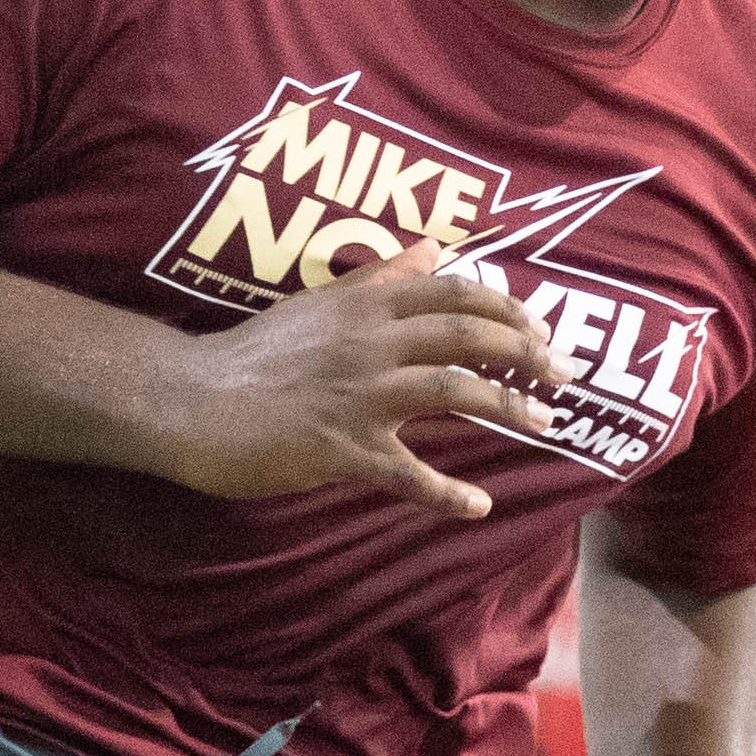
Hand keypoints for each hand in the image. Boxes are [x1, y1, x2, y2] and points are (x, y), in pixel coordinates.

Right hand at [150, 241, 568, 517]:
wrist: (191, 399)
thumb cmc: (252, 355)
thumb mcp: (319, 302)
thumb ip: (379, 278)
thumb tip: (431, 249)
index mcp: (365, 306)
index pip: (455, 293)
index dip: (508, 309)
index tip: (541, 329)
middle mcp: (371, 343)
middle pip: (468, 335)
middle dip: (526, 353)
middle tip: (564, 373)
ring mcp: (359, 396)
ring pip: (453, 391)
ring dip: (508, 407)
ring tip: (545, 423)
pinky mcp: (342, 448)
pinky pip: (408, 474)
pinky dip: (447, 493)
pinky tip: (479, 506)